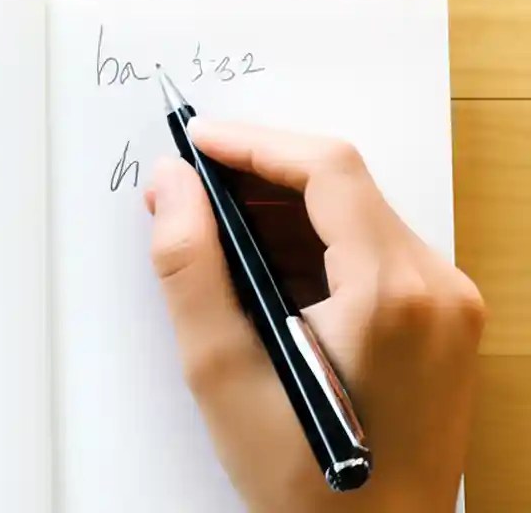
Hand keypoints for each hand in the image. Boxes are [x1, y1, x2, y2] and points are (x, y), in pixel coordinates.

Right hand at [146, 120, 483, 512]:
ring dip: (282, 212)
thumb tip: (173, 187)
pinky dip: (312, 246)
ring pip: (356, 218)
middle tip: (189, 192)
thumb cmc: (305, 483)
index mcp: (392, 293)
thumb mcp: (222, 371)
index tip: (198, 141)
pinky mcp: (441, 324)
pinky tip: (261, 270)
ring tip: (213, 233)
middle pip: (343, 187)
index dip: (254, 143)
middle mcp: (437, 288)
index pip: (327, 169)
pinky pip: (373, 253)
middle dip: (259, 177)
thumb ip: (190, 267)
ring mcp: (447, 306)